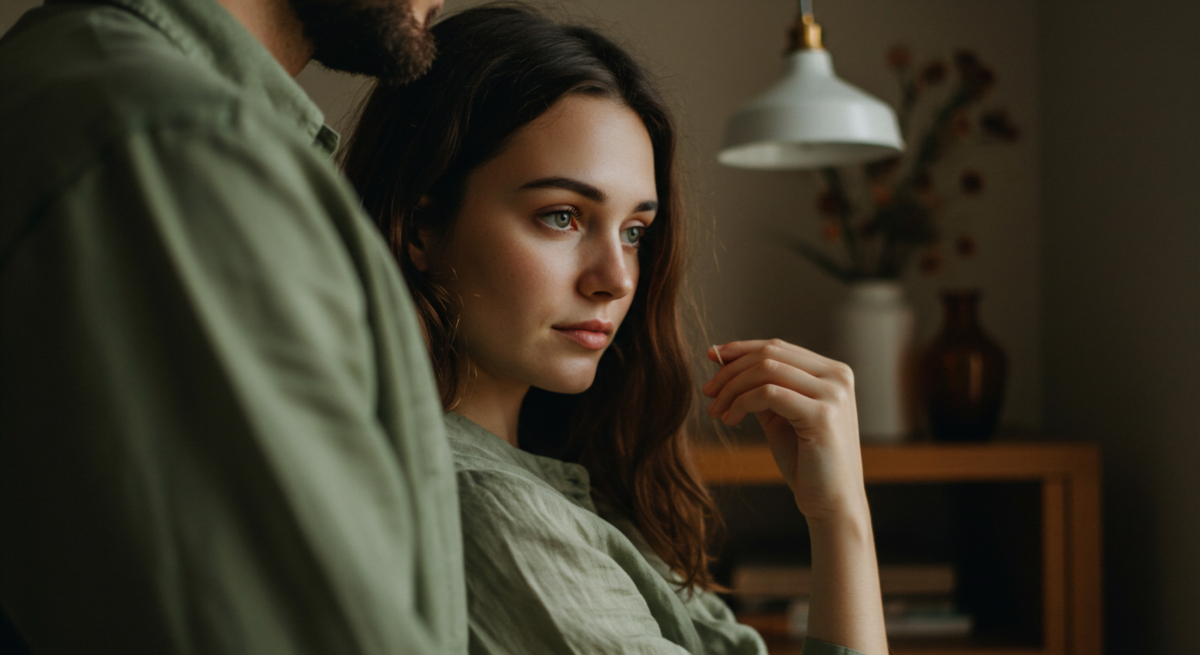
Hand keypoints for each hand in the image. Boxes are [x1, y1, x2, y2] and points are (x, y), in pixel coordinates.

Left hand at [702, 339, 868, 521]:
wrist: (831, 503)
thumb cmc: (806, 461)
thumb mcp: (780, 416)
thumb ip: (761, 388)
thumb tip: (724, 361)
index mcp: (833, 372)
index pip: (778, 346)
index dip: (741, 349)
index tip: (712, 358)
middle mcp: (838, 376)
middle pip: (770, 353)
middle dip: (731, 370)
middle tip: (708, 392)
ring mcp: (833, 394)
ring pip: (767, 370)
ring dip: (732, 388)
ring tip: (716, 411)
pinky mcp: (823, 415)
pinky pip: (769, 393)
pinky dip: (742, 402)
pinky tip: (730, 419)